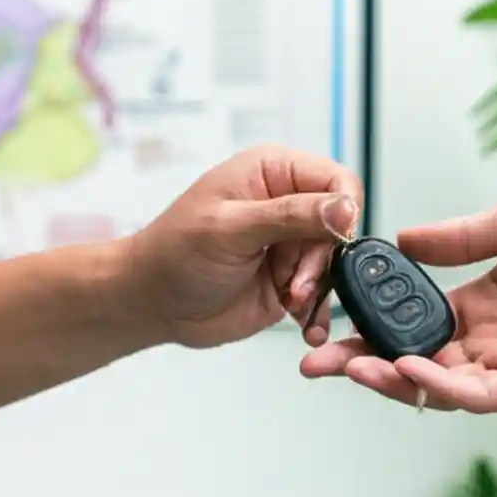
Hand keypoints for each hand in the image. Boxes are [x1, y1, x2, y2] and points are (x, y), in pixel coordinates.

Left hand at [116, 144, 361, 348]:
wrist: (152, 303)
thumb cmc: (175, 253)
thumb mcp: (231, 229)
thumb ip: (290, 215)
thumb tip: (344, 207)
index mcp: (273, 172)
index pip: (336, 180)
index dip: (344, 210)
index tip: (336, 240)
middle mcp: (288, 204)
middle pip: (341, 226)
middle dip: (324, 259)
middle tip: (297, 284)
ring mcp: (290, 244)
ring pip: (336, 263)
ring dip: (320, 288)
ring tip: (291, 301)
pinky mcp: (291, 279)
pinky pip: (324, 293)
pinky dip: (317, 310)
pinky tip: (305, 324)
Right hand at [300, 190, 496, 411]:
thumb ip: (457, 237)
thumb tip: (403, 238)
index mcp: (480, 302)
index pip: (410, 323)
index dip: (368, 326)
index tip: (329, 318)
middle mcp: (488, 339)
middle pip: (410, 362)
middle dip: (360, 364)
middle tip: (315, 362)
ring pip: (436, 385)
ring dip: (390, 379)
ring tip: (350, 366)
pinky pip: (479, 393)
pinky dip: (441, 386)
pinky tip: (410, 368)